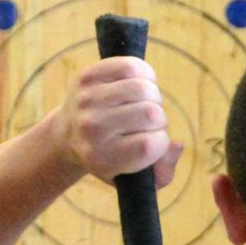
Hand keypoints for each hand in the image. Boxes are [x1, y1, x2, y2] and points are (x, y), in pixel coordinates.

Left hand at [55, 57, 182, 187]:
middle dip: (159, 118)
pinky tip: (138, 85)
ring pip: (143, 88)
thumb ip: (162, 173)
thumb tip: (176, 145)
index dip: (162, 142)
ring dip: (153, 96)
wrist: (68, 135)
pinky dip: (144, 74)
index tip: (153, 142)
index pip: (150, 145)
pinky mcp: (87, 77)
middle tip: (148, 123)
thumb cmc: (111, 156)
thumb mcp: (134, 178)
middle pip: (151, 114)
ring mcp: (87, 100)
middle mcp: (92, 128)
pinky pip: (130, 66)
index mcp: (103, 158)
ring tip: (144, 103)